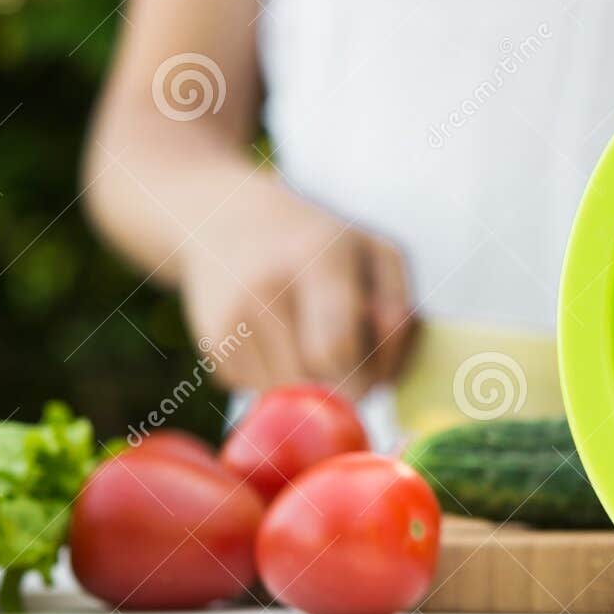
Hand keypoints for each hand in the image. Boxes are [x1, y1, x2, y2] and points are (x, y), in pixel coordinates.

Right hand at [177, 177, 415, 395]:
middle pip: (315, 381)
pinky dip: (277, 377)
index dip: (365, 374)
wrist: (228, 220)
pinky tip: (275, 337)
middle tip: (347, 352)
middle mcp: (267, 287)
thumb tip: (385, 376)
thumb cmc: (322, 244)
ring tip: (306, 335)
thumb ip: (399, 313)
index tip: (374, 366)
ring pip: (287, 394)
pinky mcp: (215, 345)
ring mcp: (233, 317)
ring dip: (308, 382)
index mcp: (319, 257)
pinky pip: (260, 390)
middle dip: (342, 382)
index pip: (338, 350)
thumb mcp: (377, 254)